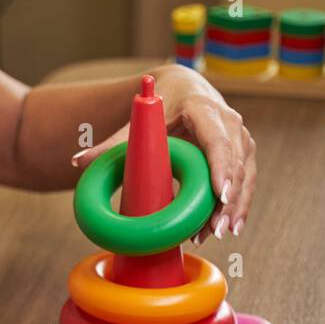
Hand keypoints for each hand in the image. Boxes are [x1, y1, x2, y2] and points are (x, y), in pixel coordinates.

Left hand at [72, 64, 256, 242]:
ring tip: (217, 234)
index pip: (217, 140)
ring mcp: (241, 137)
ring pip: (244, 175)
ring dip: (234, 207)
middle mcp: (229, 120)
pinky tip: (231, 228)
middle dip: (227, 199)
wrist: (188, 89)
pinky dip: (240, 205)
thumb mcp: (140, 119)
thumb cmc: (162, 105)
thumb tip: (77, 162)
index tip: (219, 193)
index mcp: (203, 108)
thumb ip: (112, 143)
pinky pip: (247, 181)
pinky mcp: (245, 152)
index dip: (221, 166)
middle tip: (213, 229)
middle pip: (234, 163)